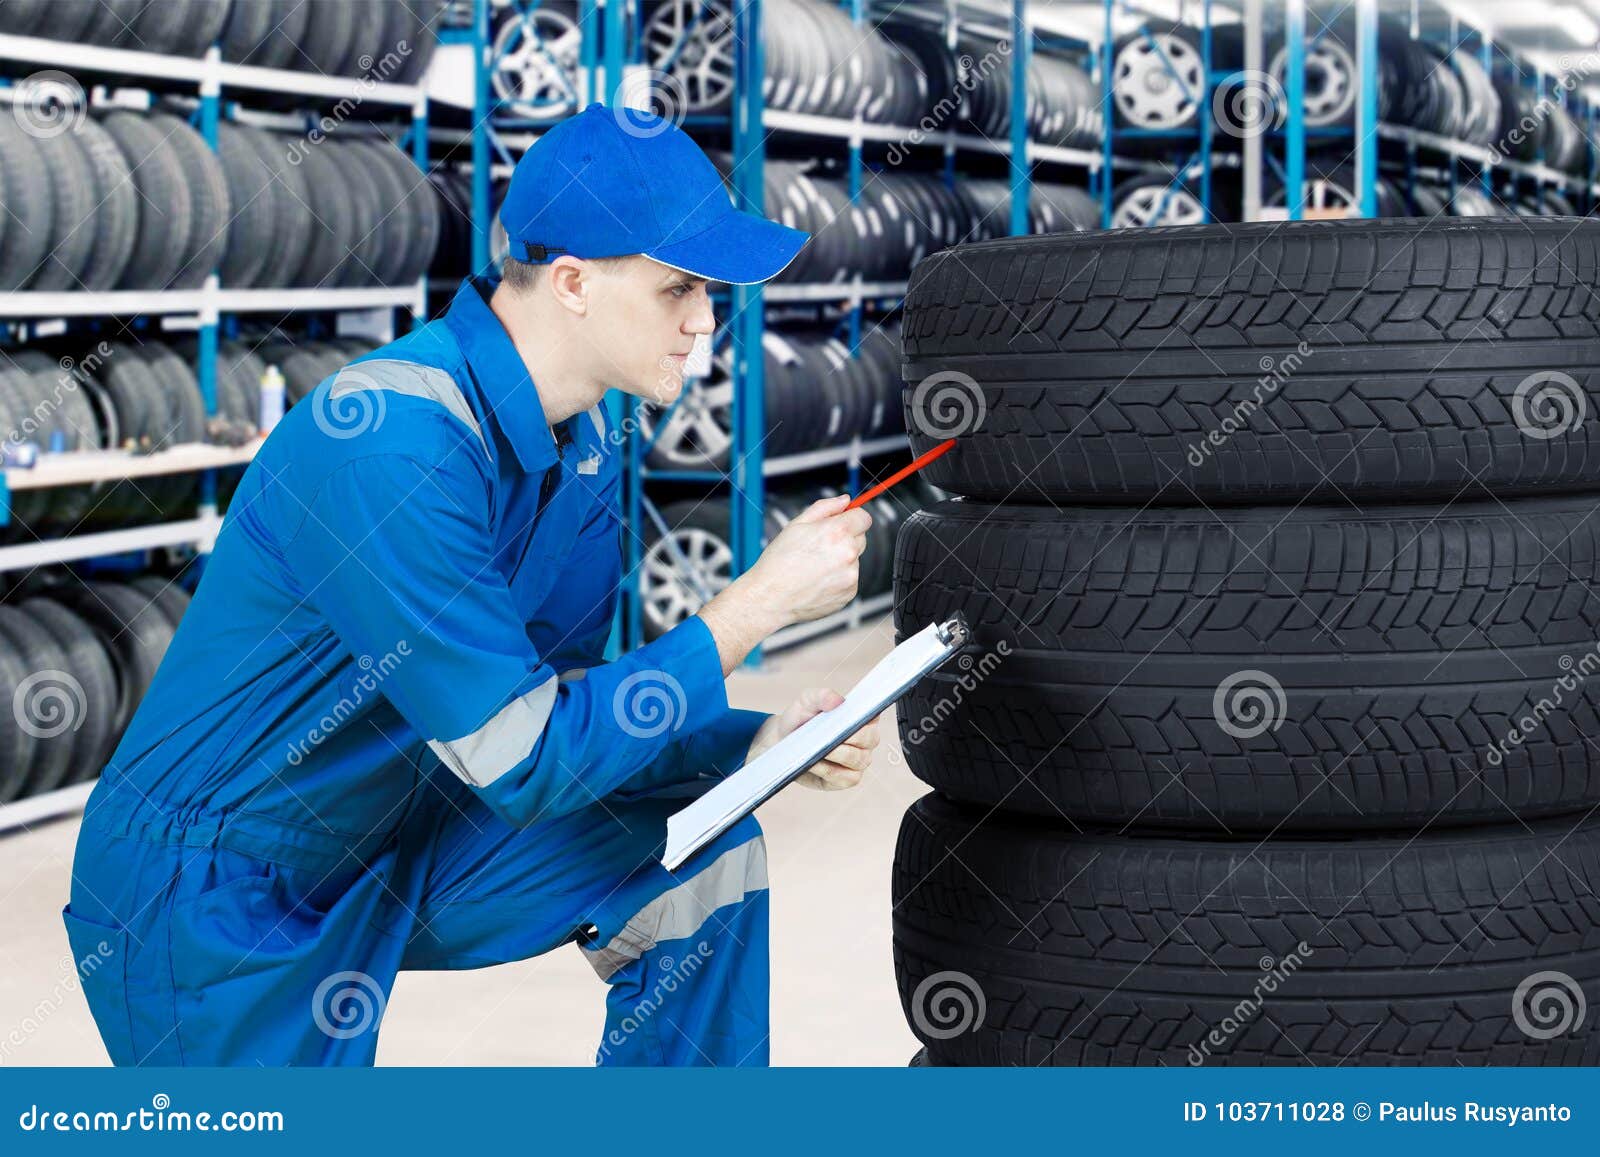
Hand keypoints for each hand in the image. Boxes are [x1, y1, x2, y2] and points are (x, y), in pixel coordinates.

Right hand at [698, 494, 871, 671]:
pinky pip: (850, 579)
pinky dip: (838, 578)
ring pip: (854, 560)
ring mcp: (851, 575)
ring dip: (841, 560)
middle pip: (861, 538)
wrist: (771, 597)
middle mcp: (848, 553)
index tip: (845, 522)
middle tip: (820, 547)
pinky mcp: (849, 593)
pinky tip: (818, 580)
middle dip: (845, 538)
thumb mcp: (796, 525)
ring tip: (815, 567)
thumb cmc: (779, 562)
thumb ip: (825, 508)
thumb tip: (845, 500)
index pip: (864, 517)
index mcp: (837, 532)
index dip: (853, 518)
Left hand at [748, 688, 881, 790]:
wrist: (783, 742)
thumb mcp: (807, 701)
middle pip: (868, 738)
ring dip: (834, 754)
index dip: (863, 715)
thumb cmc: (801, 719)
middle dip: (846, 736)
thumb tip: (837, 701)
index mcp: (862, 717)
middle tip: (824, 733)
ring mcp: (860, 761)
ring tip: (815, 748)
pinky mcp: (847, 779)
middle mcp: (867, 740)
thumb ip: (822, 696)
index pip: (873, 714)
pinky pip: (844, 777)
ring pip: (856, 758)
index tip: (849, 715)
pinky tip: (812, 763)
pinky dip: (827, 770)